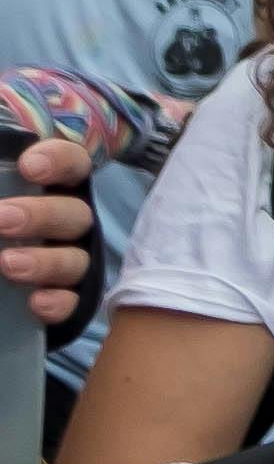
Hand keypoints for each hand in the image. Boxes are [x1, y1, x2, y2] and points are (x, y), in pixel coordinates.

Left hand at [0, 135, 91, 330]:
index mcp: (49, 185)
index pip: (71, 163)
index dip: (58, 161)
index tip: (29, 167)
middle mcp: (64, 220)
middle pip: (73, 214)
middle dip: (41, 216)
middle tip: (2, 220)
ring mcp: (67, 259)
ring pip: (75, 260)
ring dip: (45, 262)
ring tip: (7, 264)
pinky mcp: (64, 296)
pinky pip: (72, 302)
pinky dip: (58, 302)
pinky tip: (36, 302)